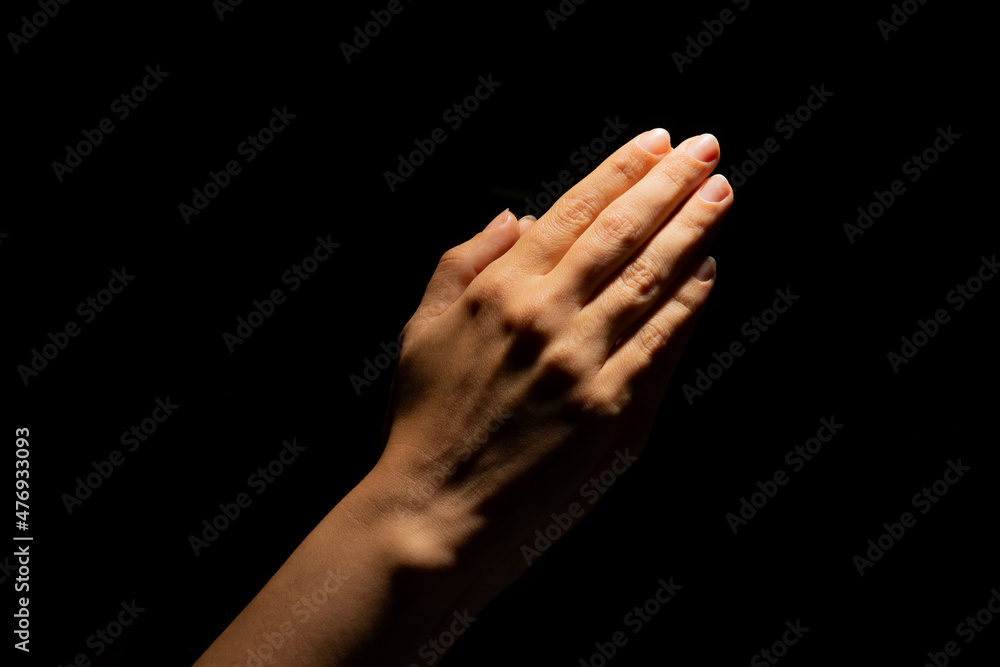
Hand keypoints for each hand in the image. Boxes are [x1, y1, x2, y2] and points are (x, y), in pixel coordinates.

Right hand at [373, 129, 731, 616]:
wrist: (435, 510)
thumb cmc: (424, 420)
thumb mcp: (422, 327)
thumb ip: (462, 262)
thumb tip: (513, 217)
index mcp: (499, 290)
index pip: (574, 211)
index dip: (620, 170)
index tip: (656, 142)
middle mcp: (546, 316)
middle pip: (622, 234)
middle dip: (670, 185)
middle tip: (707, 150)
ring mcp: (583, 363)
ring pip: (650, 280)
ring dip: (692, 232)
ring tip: (720, 195)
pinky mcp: (610, 411)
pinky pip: (660, 344)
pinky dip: (689, 304)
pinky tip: (708, 272)